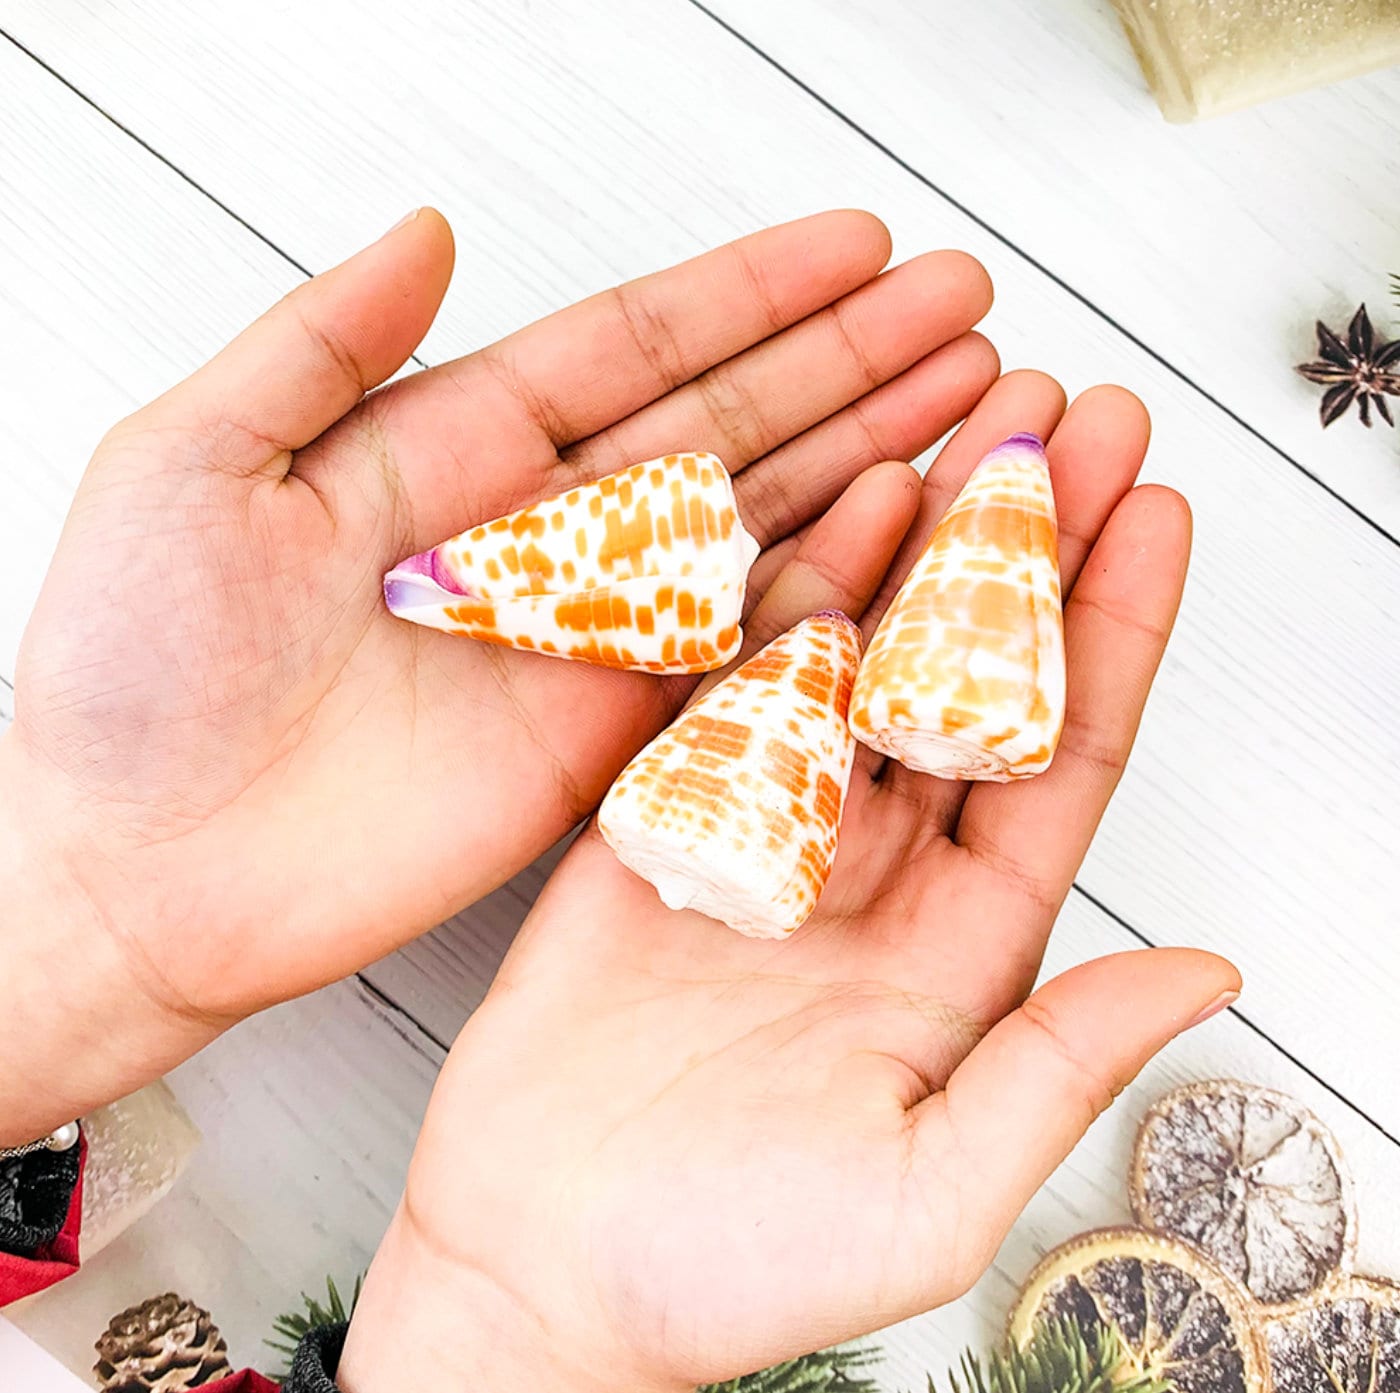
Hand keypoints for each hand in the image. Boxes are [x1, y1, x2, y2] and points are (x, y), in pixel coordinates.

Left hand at [0, 210, 999, 1141]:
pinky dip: (825, 602)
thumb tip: (430, 229)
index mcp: (450, 450)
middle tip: (965, 311)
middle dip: (854, 363)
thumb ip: (321, 341)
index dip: (756, 294)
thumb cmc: (132, 674)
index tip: (861, 247)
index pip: (638, 346)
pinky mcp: (603, 743)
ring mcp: (584, 642)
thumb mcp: (193, 461)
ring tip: (976, 404)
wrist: (141, 871)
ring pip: (757, 533)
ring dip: (869, 463)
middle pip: (730, 426)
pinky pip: (736, 662)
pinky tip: (904, 538)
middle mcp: (541, 539)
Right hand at [339, 375, 1240, 1391]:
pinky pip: (734, 683)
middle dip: (1031, 543)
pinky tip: (840, 500)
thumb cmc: (732, 1262)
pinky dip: (788, 588)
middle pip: (971, 677)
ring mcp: (768, 831)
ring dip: (922, 535)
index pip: (1058, 759)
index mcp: (956, 951)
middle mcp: (873, 871)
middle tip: (1075, 413)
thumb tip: (1207, 968)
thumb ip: (1059, 1066)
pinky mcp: (660, 814)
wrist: (541, 1267)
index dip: (1114, 631)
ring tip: (976, 418)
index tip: (1156, 511)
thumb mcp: (929, 1190)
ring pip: (862, 653)